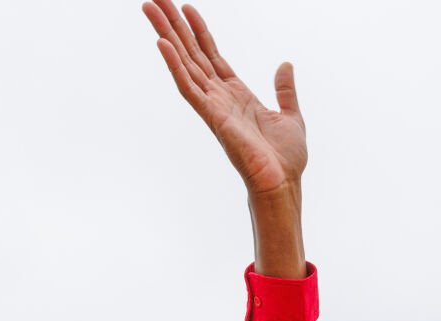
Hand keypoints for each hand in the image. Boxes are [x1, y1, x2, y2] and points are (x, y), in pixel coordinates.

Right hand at [142, 1, 305, 196]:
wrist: (283, 183)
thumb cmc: (285, 160)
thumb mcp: (291, 116)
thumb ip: (284, 90)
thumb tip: (285, 65)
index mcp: (236, 95)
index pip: (212, 55)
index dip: (199, 31)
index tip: (186, 7)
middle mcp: (220, 97)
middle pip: (191, 53)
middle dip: (174, 25)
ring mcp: (213, 106)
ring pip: (184, 63)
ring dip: (166, 36)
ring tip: (149, 9)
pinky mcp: (212, 117)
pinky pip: (188, 88)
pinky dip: (175, 66)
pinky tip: (162, 44)